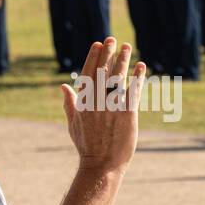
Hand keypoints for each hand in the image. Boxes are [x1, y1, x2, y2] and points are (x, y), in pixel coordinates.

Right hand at [60, 38, 146, 172]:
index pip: (87, 74)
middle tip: (112, 39)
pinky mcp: (127, 114)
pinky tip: (141, 67)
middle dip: (108, 54)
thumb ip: (69, 103)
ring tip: (127, 47)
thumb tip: (63, 86)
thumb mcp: (73, 123)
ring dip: (123, 60)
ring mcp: (112, 107)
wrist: (101, 165)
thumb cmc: (87, 146)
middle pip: (102, 72)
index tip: (98, 44)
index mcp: (83, 103)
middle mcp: (96, 102)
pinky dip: (137, 77)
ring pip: (117, 78)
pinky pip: (133, 91)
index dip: (93, 57)